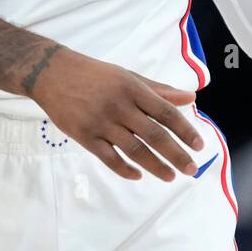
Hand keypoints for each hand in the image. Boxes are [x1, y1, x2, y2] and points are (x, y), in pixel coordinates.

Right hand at [33, 48, 204, 180]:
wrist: (52, 73)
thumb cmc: (95, 75)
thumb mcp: (127, 76)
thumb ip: (159, 90)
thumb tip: (191, 98)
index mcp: (132, 88)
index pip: (165, 113)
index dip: (184, 130)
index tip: (199, 146)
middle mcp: (119, 106)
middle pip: (154, 135)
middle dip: (176, 154)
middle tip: (191, 169)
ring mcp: (101, 122)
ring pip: (134, 150)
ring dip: (155, 166)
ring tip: (170, 176)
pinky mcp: (85, 136)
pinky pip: (109, 158)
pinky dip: (125, 169)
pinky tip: (138, 175)